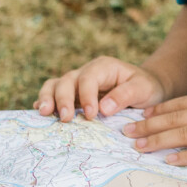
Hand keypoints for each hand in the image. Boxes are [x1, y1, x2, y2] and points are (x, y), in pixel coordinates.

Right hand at [35, 56, 168, 121]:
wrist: (146, 88)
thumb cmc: (145, 87)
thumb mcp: (142, 89)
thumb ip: (124, 95)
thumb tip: (103, 109)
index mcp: (103, 67)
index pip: (89, 79)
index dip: (87, 96)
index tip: (91, 115)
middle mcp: (87, 72)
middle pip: (67, 80)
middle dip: (63, 99)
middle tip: (65, 118)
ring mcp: (77, 83)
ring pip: (55, 85)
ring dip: (48, 98)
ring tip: (44, 113)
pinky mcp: (72, 95)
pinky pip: (54, 95)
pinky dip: (45, 102)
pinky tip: (40, 113)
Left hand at [125, 88, 186, 165]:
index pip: (182, 103)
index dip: (159, 110)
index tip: (140, 116)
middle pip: (177, 118)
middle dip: (149, 126)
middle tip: (126, 133)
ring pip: (186, 134)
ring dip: (159, 140)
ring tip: (138, 147)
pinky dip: (186, 157)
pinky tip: (169, 161)